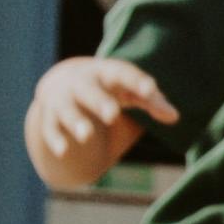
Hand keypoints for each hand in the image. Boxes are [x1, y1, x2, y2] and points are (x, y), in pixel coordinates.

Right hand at [24, 56, 173, 183]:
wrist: (61, 82)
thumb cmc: (109, 89)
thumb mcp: (130, 90)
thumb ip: (152, 101)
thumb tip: (175, 117)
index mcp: (106, 72)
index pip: (123, 73)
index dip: (137, 81)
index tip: (150, 90)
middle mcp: (81, 83)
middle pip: (89, 91)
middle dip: (100, 102)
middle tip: (112, 115)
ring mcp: (62, 100)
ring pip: (67, 110)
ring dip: (76, 122)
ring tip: (86, 136)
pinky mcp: (49, 118)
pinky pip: (50, 129)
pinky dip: (55, 140)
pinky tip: (63, 151)